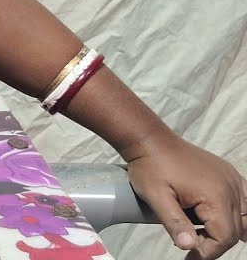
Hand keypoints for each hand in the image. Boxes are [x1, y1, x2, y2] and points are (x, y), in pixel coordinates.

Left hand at [125, 132, 245, 258]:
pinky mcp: (228, 174)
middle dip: (214, 243)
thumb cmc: (150, 166)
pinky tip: (228, 220)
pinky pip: (246, 199)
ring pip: (245, 216)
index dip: (208, 252)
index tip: (190, 257)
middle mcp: (230, 188)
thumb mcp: (156, 197)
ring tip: (205, 235)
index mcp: (215, 195)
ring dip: (228, 230)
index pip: (224, 237)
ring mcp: (232, 180)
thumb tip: (189, 246)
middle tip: (191, 245)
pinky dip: (241, 213)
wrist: (150, 140)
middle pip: (235, 229)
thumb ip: (174, 223)